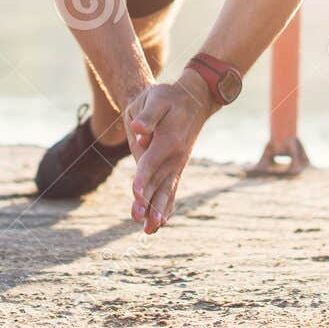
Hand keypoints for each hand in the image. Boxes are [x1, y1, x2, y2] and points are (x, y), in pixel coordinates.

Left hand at [122, 72, 213, 233]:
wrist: (193, 98)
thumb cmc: (169, 96)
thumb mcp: (156, 98)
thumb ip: (148, 115)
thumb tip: (138, 131)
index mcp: (168, 139)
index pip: (152, 161)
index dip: (142, 177)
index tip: (135, 193)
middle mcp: (175, 156)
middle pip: (159, 182)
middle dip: (148, 201)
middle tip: (137, 218)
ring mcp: (178, 164)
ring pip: (166, 191)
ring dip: (157, 210)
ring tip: (148, 230)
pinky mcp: (177, 167)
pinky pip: (172, 190)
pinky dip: (166, 206)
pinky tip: (160, 223)